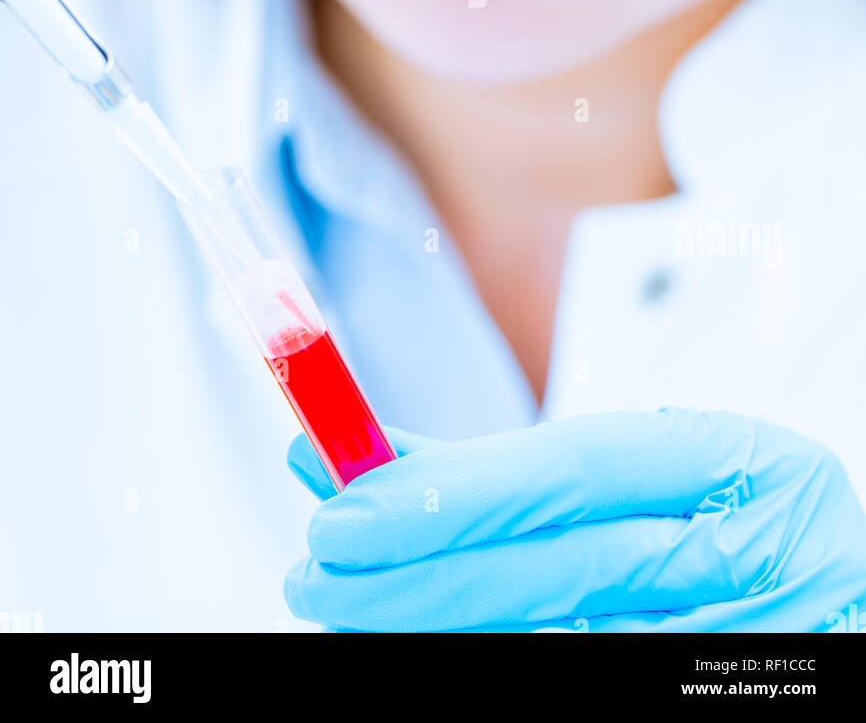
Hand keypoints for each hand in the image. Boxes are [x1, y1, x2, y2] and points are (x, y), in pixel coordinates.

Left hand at [284, 408, 865, 632]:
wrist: (841, 594)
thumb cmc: (740, 521)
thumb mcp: (661, 471)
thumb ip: (529, 469)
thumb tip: (385, 457)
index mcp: (747, 469)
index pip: (583, 469)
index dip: (461, 483)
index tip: (352, 494)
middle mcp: (760, 554)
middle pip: (568, 564)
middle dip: (428, 561)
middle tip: (323, 559)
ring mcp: (752, 636)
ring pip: (571, 631)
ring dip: (446, 616)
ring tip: (354, 603)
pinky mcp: (716, 690)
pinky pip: (589, 668)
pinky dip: (499, 650)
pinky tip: (435, 634)